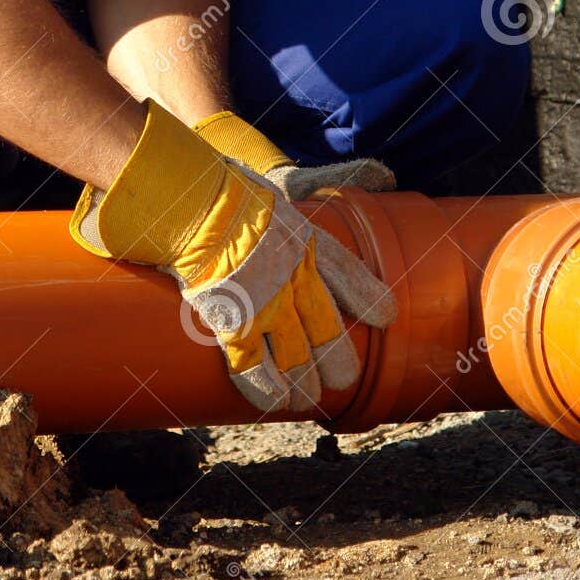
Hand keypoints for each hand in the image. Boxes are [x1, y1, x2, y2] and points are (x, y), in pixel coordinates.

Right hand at [70, 99, 396, 414]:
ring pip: (296, 354)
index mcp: (306, 240)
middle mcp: (295, 276)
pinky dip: (265, 386)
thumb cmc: (227, 186)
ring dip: (304, 381)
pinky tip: (274, 402)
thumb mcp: (280, 181)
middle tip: (344, 378)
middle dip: (337, 356)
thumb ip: (321, 183)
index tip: (386, 317)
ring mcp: (266, 302)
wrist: (193, 199)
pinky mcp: (234, 320)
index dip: (366, 296)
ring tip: (308, 399)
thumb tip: (386, 176)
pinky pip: (253, 364)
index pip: (346, 273)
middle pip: (325, 327)